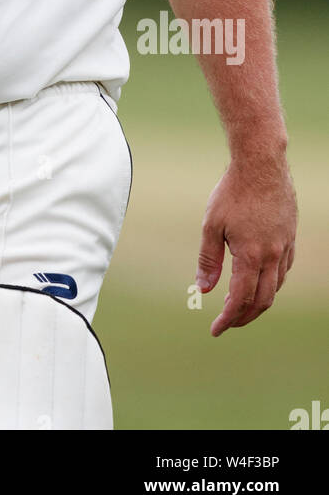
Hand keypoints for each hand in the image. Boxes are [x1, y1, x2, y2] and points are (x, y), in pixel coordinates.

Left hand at [195, 156, 296, 334]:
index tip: (215, 329)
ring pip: (276, 287)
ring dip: (259, 302)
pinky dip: (272, 283)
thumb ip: (209, 259)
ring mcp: (285, 246)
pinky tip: (261, 281)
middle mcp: (272, 255)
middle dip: (244, 317)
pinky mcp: (291, 237)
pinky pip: (284, 270)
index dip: (228, 319)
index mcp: (250, 255)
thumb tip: (204, 289)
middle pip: (262, 301)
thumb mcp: (211, 224)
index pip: (240, 300)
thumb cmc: (233, 192)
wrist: (262, 164)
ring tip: (241, 306)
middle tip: (227, 323)